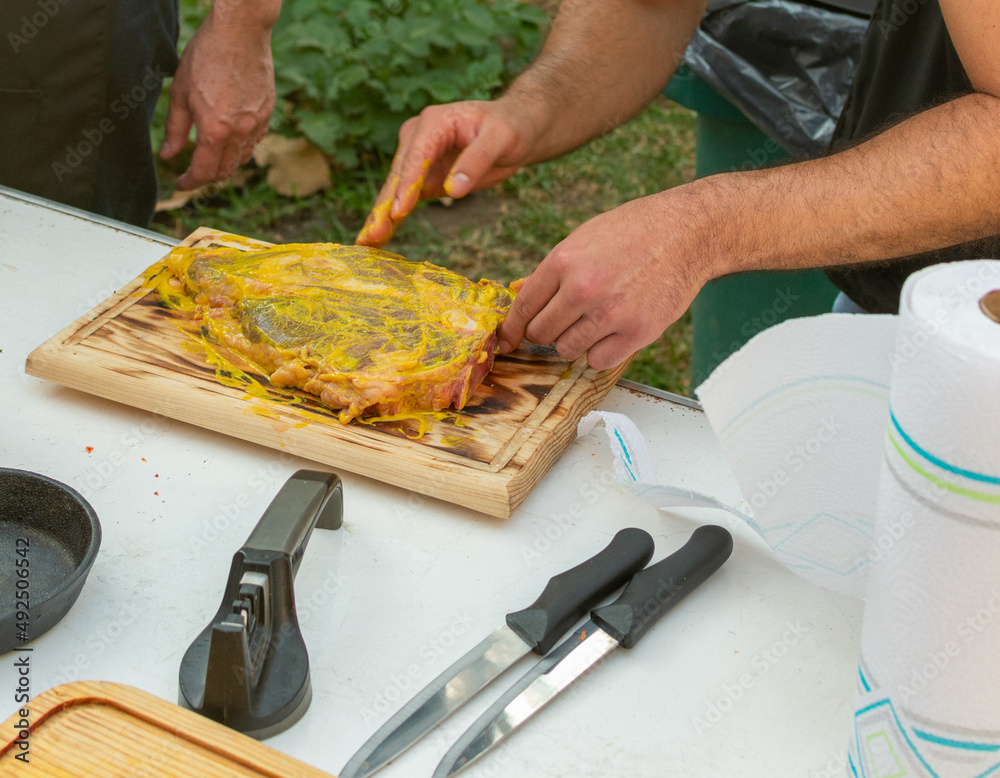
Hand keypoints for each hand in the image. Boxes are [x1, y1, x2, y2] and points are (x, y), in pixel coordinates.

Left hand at [160, 11, 275, 189]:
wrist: (240, 33)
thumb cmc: (206, 56)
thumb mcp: (181, 93)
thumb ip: (175, 129)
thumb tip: (168, 155)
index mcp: (214, 131)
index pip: (204, 172)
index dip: (190, 181)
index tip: (180, 183)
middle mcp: (239, 133)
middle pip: (226, 171)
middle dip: (208, 177)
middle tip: (193, 173)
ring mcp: (257, 125)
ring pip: (242, 158)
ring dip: (226, 164)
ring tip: (212, 157)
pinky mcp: (268, 114)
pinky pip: (255, 141)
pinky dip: (242, 148)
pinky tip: (231, 139)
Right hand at [356, 98, 538, 246]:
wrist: (514, 129)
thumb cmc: (510, 128)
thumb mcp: (501, 139)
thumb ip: (476, 161)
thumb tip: (453, 189)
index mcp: (434, 122)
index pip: (416, 156)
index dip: (407, 185)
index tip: (398, 212)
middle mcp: (418, 136)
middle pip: (398, 175)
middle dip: (385, 207)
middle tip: (370, 236)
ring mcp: (416, 157)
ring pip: (395, 190)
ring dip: (381, 217)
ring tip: (366, 242)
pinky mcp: (422, 177)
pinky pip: (404, 199)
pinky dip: (392, 218)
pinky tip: (377, 238)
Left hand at [497, 189, 711, 370]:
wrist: (686, 232)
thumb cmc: (633, 232)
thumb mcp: (584, 238)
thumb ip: (552, 271)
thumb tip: (520, 293)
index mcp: (564, 261)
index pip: (524, 307)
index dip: (511, 329)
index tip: (507, 342)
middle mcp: (583, 289)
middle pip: (541, 334)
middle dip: (546, 332)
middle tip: (562, 321)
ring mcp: (611, 313)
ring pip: (567, 350)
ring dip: (574, 341)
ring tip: (594, 320)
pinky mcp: (637, 332)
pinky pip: (599, 361)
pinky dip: (601, 352)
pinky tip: (612, 331)